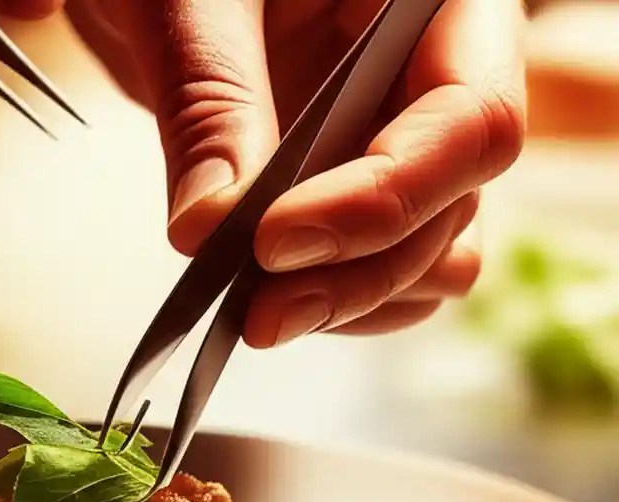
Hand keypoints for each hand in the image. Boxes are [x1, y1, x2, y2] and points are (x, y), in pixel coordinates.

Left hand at [68, 0, 526, 346]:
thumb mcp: (190, 3)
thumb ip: (206, 102)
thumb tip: (206, 228)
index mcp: (437, 4)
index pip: (468, 117)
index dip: (380, 197)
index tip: (273, 241)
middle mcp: (442, 74)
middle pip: (452, 203)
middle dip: (356, 272)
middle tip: (258, 314)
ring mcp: (403, 136)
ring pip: (430, 253)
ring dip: (348, 299)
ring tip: (255, 312)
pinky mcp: (355, 183)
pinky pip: (380, 266)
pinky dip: (328, 297)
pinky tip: (263, 300)